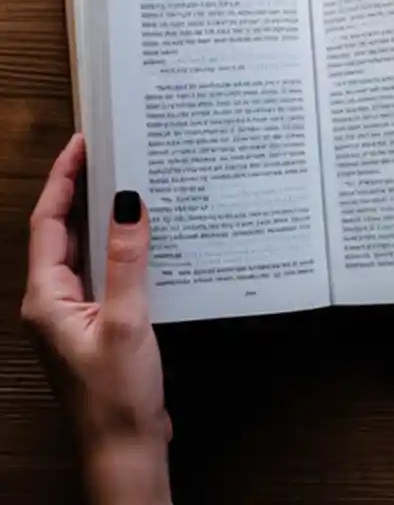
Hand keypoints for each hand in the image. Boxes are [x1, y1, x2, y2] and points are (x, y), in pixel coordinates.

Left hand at [22, 134, 170, 504]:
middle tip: (110, 154)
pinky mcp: (98, 327)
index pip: (49, 221)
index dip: (64, 179)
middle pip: (62, 231)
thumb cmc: (117, 395)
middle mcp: (53, 302)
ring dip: (102, 219)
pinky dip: (120, 250)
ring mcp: (74, 315)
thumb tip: (128, 201)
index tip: (84, 143)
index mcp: (46, 297)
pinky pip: (104, 274)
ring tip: (131, 185)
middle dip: (82, 190)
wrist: (123, 448)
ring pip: (84, 252)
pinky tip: (148, 243)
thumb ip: (126, 260)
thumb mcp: (127, 321)